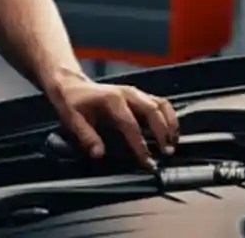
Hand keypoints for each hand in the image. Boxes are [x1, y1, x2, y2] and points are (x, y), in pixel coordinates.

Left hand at [49, 74, 179, 168]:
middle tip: (166, 152)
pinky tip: (170, 132)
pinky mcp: (139, 95)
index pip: (131, 125)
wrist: (72, 84)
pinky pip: (160, 103)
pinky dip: (169, 116)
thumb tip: (99, 153)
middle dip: (162, 132)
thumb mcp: (72, 119)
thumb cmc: (73, 102)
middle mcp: (127, 93)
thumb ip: (86, 136)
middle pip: (153, 111)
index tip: (147, 161)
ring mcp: (135, 92)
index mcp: (112, 99)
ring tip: (172, 143)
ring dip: (170, 124)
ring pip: (161, 104)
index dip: (140, 145)